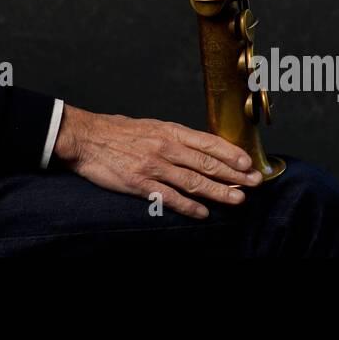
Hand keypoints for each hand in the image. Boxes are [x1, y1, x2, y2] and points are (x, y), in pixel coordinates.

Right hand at [52, 103, 263, 217]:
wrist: (85, 138)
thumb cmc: (115, 130)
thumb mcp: (149, 126)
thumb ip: (172, 136)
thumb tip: (196, 147)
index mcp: (168, 130)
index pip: (208, 142)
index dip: (231, 153)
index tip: (248, 162)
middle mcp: (165, 147)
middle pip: (207, 163)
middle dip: (234, 175)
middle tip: (254, 183)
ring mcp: (154, 166)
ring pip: (194, 182)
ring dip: (218, 192)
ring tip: (237, 200)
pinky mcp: (140, 183)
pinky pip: (170, 198)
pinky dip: (189, 207)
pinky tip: (203, 214)